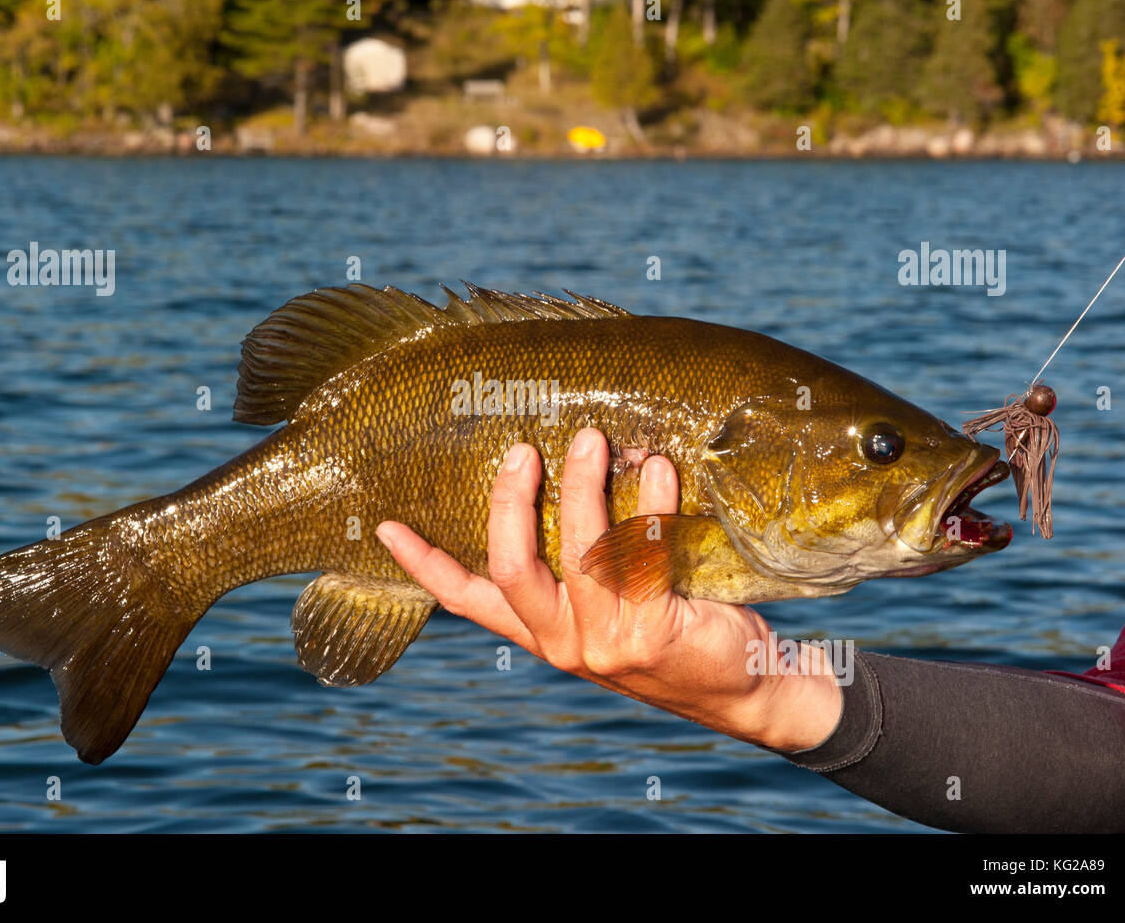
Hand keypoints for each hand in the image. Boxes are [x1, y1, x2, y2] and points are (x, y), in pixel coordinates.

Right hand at [375, 427, 842, 751]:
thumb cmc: (670, 625)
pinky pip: (644, 554)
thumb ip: (575, 560)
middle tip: (521, 450)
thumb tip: (561, 465)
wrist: (740, 685)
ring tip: (593, 438)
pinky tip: (659, 467)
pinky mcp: (653, 631)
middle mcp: (562, 640)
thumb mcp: (607, 603)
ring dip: (582, 488)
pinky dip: (650, 502)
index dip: (423, 563)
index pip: (468, 600)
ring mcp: (606, 640)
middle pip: (511, 568)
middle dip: (511, 503)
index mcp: (541, 632)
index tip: (383, 524)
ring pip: (578, 553)